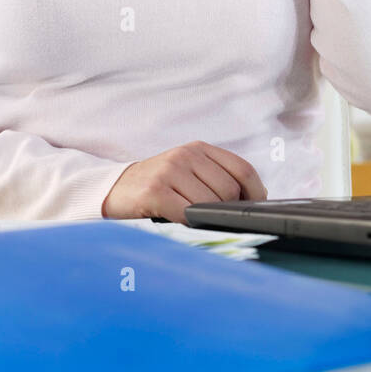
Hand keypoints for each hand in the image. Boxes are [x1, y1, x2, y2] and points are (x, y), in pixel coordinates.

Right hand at [100, 141, 266, 223]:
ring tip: (188, 216)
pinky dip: (188, 222)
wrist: (115, 189)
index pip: (243, 169)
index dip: (256, 192)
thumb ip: (216, 178)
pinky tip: (177, 220)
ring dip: (203, 217)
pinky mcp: (155, 191)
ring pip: (210, 204)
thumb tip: (253, 200)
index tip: (254, 207)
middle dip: (226, 210)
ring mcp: (170, 171)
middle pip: (229, 190)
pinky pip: (186, 213)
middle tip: (211, 217)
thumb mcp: (188, 172)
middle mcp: (186, 155)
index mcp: (199, 148)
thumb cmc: (158, 186)